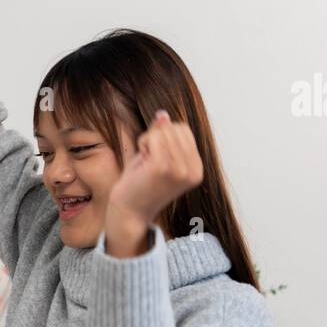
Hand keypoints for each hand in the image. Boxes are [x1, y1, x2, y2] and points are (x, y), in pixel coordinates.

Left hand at [105, 111, 202, 246]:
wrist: (129, 212)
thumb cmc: (140, 185)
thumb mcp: (157, 157)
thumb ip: (163, 136)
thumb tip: (162, 114)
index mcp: (197, 169)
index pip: (184, 130)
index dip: (165, 135)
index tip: (156, 156)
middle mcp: (192, 171)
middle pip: (175, 128)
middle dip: (157, 136)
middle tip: (148, 158)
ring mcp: (179, 169)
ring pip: (163, 131)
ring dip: (148, 140)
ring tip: (145, 161)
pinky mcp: (162, 168)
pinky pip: (153, 137)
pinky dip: (143, 143)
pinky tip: (141, 160)